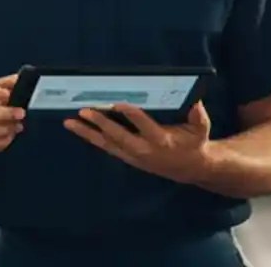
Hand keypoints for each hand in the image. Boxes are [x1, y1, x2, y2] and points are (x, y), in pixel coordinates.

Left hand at [64, 101, 211, 183]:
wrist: (189, 169)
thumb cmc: (194, 143)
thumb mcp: (201, 129)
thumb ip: (198, 115)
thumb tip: (195, 101)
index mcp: (161, 140)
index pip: (143, 125)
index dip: (130, 114)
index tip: (117, 103)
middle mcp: (144, 149)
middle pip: (118, 136)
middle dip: (101, 123)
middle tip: (84, 110)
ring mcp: (133, 155)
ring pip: (107, 144)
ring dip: (87, 133)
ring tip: (69, 122)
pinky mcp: (127, 157)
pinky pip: (106, 147)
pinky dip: (91, 138)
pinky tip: (78, 129)